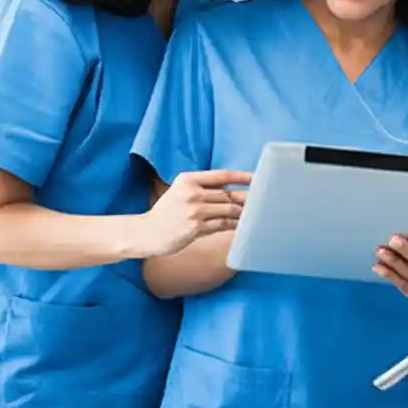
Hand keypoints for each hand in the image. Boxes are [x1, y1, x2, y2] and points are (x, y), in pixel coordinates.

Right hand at [133, 170, 250, 257]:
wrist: (146, 232)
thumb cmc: (167, 213)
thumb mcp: (180, 192)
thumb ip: (203, 188)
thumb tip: (233, 191)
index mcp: (188, 179)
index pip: (222, 175)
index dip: (243, 177)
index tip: (258, 178)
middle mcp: (191, 192)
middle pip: (228, 195)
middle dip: (246, 199)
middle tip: (261, 203)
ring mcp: (194, 210)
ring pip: (229, 210)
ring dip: (242, 214)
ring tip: (251, 216)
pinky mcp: (196, 227)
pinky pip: (223, 224)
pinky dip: (234, 225)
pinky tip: (240, 226)